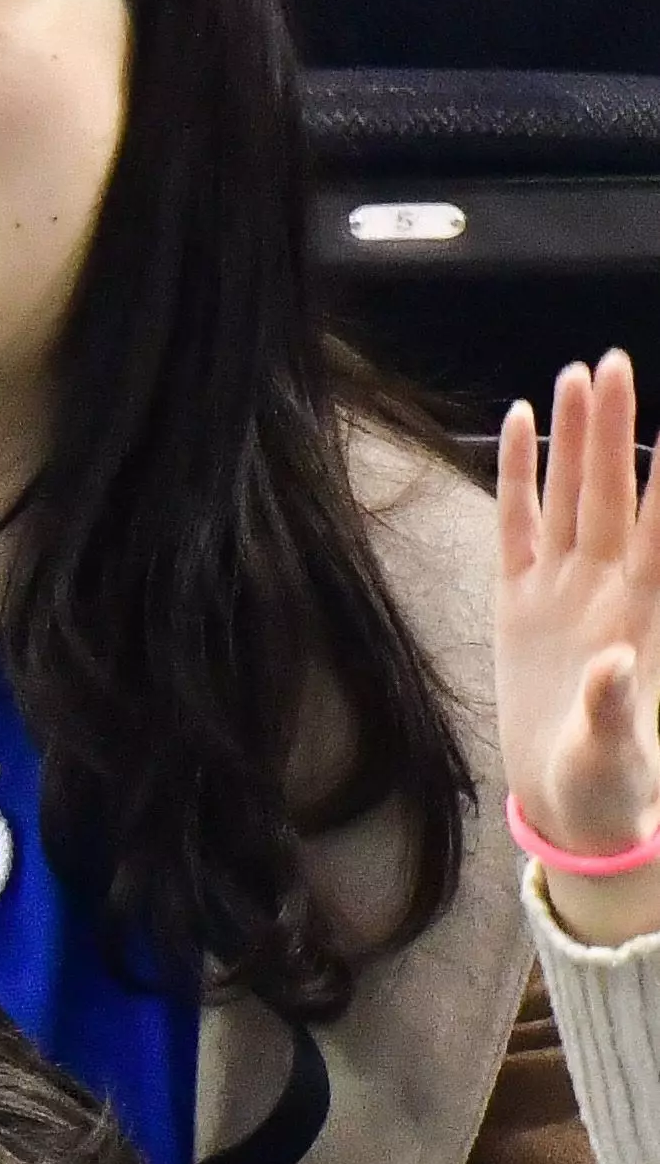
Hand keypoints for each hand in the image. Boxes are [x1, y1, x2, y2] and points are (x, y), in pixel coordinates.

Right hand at [499, 351, 659, 944]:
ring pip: (569, 497)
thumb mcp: (614, 754)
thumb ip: (614, 708)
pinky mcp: (518, 603)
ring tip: (580, 375)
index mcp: (635, 611)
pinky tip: (523, 427)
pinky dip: (520, 479)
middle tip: (617, 363)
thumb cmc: (610, 781)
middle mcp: (602, 586)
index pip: (659, 525)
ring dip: (575, 439)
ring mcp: (559, 590)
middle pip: (612, 491)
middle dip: (616, 428)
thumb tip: (615, 663)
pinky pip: (517, 527)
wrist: (577, 800)